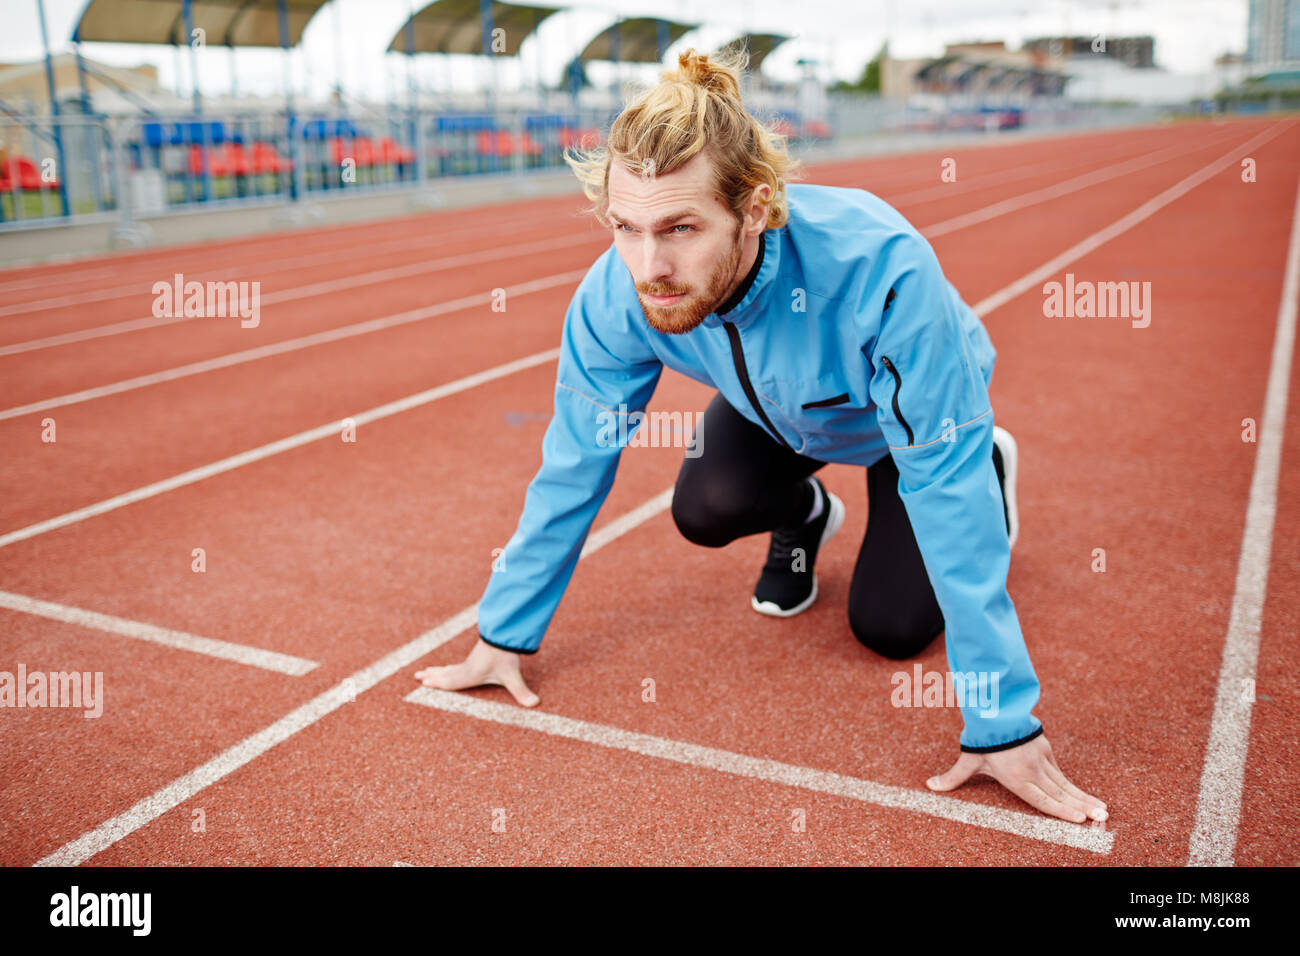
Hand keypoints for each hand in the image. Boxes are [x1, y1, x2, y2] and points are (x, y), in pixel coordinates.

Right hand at [414, 638, 539, 706]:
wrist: (505, 633)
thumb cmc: (505, 655)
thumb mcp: (513, 675)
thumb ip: (522, 691)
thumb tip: (535, 703)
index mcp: (470, 674)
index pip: (451, 681)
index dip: (438, 684)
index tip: (424, 683)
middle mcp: (467, 668)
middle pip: (446, 673)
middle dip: (432, 676)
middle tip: (416, 676)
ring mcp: (470, 661)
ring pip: (449, 668)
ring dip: (437, 671)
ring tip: (424, 672)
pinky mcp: (475, 656)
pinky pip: (456, 664)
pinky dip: (447, 667)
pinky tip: (446, 668)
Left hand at [926, 733, 1106, 823]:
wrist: (995, 708)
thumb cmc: (982, 739)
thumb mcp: (969, 759)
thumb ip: (953, 777)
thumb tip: (930, 786)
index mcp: (1016, 776)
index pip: (1042, 799)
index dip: (1060, 810)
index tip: (1080, 819)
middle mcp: (1033, 770)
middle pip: (1060, 793)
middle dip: (1082, 807)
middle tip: (1101, 817)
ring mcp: (1042, 759)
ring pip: (1065, 783)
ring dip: (1084, 797)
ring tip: (1102, 809)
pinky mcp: (1046, 750)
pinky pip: (1061, 772)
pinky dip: (1075, 786)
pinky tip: (1087, 796)